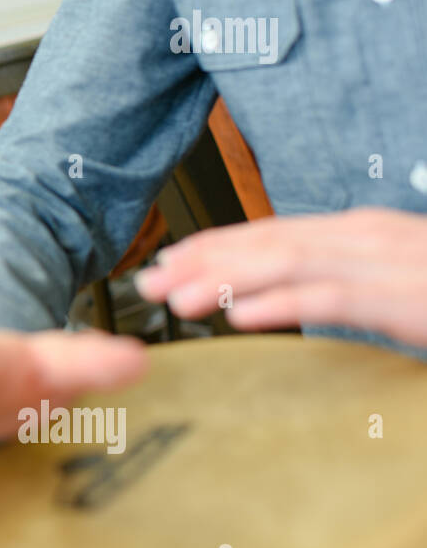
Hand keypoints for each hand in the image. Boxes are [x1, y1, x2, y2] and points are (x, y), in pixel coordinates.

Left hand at [134, 207, 426, 347]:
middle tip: (147, 281)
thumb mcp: (390, 280)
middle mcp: (364, 236)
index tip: (165, 261)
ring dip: (223, 281)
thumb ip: (338, 280)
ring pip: (285, 265)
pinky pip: (329, 298)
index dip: (213, 246)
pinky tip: (237, 315)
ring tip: (174, 298)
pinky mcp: (402, 296)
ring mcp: (384, 262)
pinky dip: (278, 303)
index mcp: (358, 232)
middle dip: (200, 261)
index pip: (270, 233)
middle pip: (265, 244)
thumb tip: (277, 294)